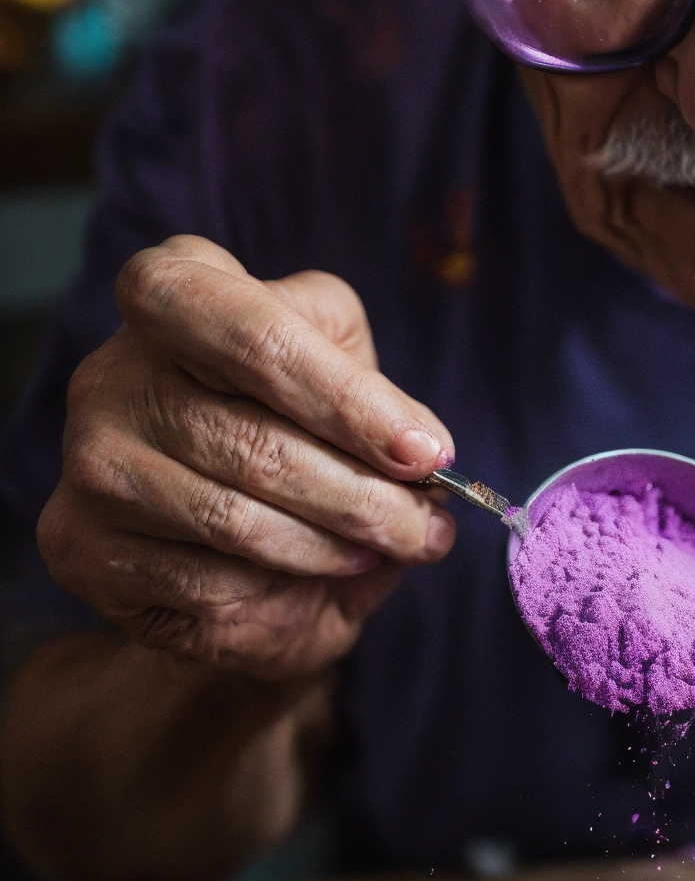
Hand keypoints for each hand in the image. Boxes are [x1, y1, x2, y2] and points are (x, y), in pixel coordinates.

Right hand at [39, 235, 456, 680]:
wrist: (206, 517)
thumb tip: (422, 447)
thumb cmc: (285, 421)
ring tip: (386, 553)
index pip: (258, 334)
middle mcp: (114, 368)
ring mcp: (89, 456)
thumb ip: (378, 396)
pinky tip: (311, 580)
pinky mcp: (79, 542)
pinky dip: (277, 591)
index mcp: (177, 290)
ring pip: (232, 520)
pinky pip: (203, 581)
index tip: (427, 454)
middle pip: (255, 442)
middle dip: (363, 498)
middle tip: (428, 530)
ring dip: (331, 549)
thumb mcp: (338, 373)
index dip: (346, 399)